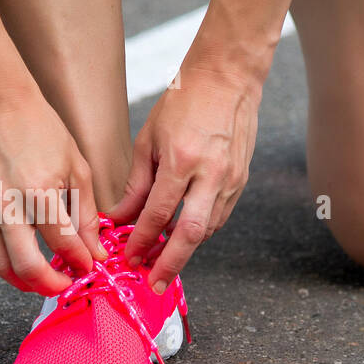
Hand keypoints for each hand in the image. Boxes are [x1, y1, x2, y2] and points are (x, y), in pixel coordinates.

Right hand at [0, 93, 107, 295]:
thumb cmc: (41, 133)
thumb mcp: (76, 169)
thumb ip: (86, 216)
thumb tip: (94, 253)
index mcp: (38, 191)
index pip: (63, 243)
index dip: (80, 261)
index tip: (89, 266)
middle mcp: (5, 204)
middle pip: (26, 266)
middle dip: (50, 285)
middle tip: (65, 285)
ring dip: (22, 281)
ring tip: (41, 280)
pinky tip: (15, 266)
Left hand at [110, 66, 261, 292]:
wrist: (227, 79)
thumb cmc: (183, 103)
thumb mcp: (148, 140)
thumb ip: (137, 184)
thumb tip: (122, 218)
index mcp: (182, 161)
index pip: (158, 214)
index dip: (142, 241)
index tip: (130, 258)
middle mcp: (210, 174)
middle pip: (191, 234)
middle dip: (171, 263)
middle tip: (154, 283)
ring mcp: (231, 179)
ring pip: (208, 229)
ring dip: (185, 249)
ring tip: (163, 260)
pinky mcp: (241, 180)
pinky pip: (219, 216)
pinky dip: (200, 230)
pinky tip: (183, 235)